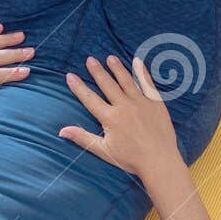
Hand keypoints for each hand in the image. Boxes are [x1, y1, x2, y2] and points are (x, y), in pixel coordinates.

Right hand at [61, 56, 183, 181]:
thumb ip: (83, 138)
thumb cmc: (131, 159)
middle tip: (90, 59)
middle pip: (107, 85)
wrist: (159, 161)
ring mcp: (140, 103)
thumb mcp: (104, 151)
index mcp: (110, 118)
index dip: (78, 87)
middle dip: (97, 71)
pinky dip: (142, 72)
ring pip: (126, 80)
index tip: (70, 75)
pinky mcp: (155, 103)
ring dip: (117, 68)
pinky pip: (147, 83)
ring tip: (110, 58)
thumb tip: (61, 131)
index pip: (90, 99)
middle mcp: (124, 106)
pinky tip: (137, 61)